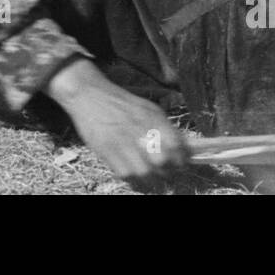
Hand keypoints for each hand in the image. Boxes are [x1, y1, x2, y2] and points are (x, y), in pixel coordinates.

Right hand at [45, 58, 188, 188]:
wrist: (90, 94)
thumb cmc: (121, 103)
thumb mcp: (148, 108)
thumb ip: (166, 127)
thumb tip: (184, 147)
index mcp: (152, 117)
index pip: (176, 145)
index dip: (182, 159)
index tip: (182, 164)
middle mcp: (138, 128)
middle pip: (162, 161)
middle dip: (168, 171)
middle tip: (168, 172)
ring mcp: (121, 140)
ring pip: (144, 172)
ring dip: (152, 179)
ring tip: (153, 178)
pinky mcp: (105, 150)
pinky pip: (124, 174)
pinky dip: (134, 180)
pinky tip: (137, 177)